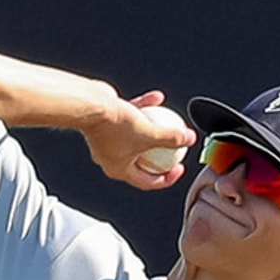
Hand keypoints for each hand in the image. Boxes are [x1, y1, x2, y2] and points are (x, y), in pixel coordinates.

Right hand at [82, 91, 196, 190]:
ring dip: (155, 127)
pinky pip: (131, 117)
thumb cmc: (113, 124)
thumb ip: (172, 138)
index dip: (168, 178)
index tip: (179, 168)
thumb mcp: (150, 133)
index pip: (148, 181)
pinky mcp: (108, 122)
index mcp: (119, 169)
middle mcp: (112, 157)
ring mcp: (109, 140)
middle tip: (176, 149)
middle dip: (163, 154)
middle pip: (145, 160)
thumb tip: (190, 138)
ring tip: (169, 121)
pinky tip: (157, 98)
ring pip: (138, 136)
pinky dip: (144, 109)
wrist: (89, 103)